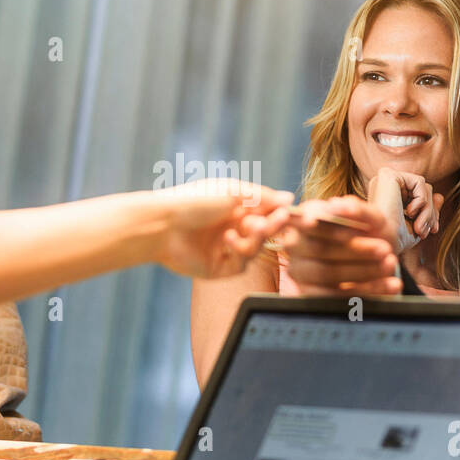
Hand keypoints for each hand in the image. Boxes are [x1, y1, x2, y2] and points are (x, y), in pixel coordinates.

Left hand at [153, 179, 292, 277]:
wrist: (162, 224)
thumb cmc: (194, 201)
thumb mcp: (231, 192)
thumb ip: (262, 196)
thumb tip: (289, 198)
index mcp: (235, 206)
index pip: (267, 211)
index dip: (282, 214)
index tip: (297, 213)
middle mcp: (232, 227)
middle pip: (265, 231)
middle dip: (273, 225)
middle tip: (279, 220)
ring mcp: (226, 248)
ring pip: (256, 248)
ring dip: (258, 237)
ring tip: (251, 228)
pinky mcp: (219, 268)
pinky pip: (241, 263)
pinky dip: (240, 250)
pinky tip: (228, 238)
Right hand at [277, 196, 402, 295]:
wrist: (378, 258)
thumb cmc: (368, 233)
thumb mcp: (370, 218)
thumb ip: (358, 209)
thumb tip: (337, 205)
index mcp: (303, 218)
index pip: (310, 221)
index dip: (329, 227)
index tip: (352, 232)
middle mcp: (294, 244)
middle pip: (319, 248)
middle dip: (354, 250)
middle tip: (384, 249)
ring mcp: (299, 272)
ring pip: (327, 273)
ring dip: (363, 271)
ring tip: (390, 264)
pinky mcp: (311, 295)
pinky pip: (336, 297)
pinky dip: (368, 291)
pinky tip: (391, 284)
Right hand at [366, 168, 444, 253]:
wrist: (382, 244)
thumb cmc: (395, 240)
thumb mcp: (416, 225)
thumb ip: (428, 209)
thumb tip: (440, 196)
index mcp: (387, 196)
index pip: (418, 196)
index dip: (430, 213)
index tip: (432, 230)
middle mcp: (384, 185)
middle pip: (423, 191)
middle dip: (431, 212)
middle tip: (426, 231)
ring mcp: (385, 179)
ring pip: (424, 187)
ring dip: (428, 210)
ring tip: (419, 228)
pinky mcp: (388, 175)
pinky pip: (420, 182)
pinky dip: (422, 200)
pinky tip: (409, 213)